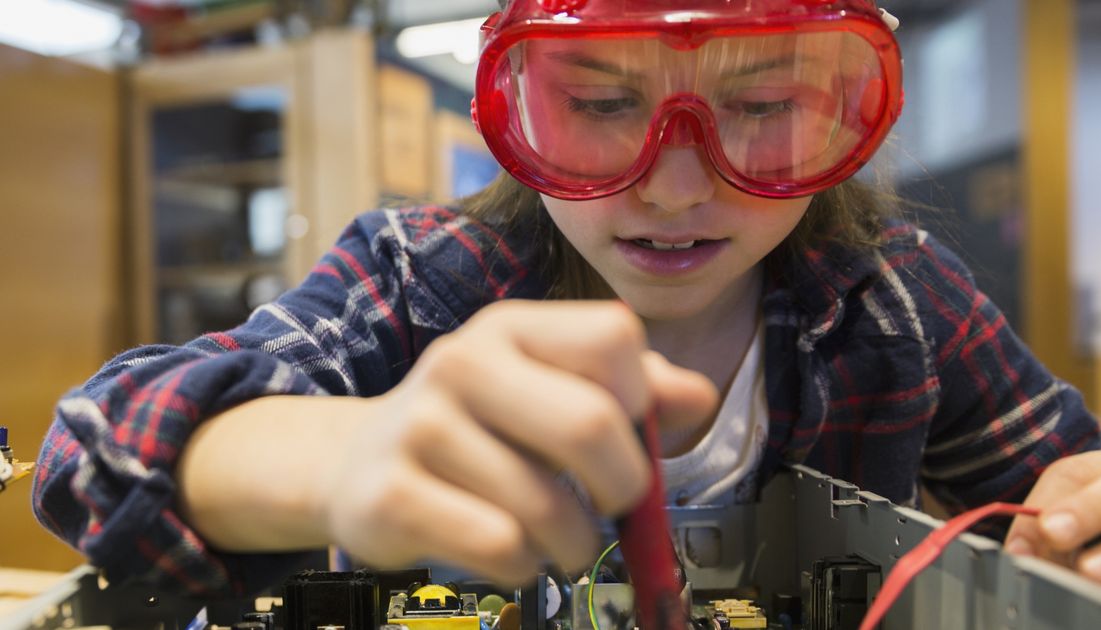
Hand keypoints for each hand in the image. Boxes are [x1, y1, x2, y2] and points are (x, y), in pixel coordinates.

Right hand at [319, 300, 717, 585]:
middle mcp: (462, 363)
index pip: (614, 338)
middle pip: (590, 424)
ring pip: (547, 505)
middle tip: (613, 505)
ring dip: (574, 543)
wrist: (356, 463)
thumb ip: (630, 390)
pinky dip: (523, 566)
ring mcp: (421, 426)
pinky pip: (499, 546)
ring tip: (560, 540)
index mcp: (511, 328)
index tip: (627, 433)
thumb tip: (698, 397)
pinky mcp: (391, 494)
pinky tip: (510, 552)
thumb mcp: (547, 390)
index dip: (640, 397)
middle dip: (623, 485)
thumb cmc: (475, 429)